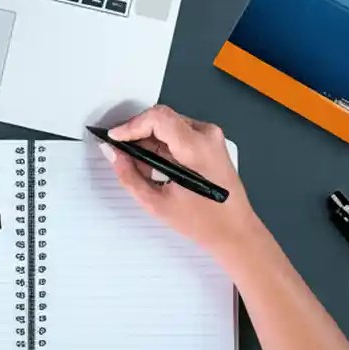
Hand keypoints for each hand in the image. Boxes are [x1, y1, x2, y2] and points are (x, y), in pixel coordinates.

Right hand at [104, 105, 260, 255]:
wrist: (236, 231)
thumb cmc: (202, 222)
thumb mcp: (157, 203)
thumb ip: (130, 176)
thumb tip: (113, 153)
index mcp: (197, 148)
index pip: (158, 118)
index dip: (131, 125)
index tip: (114, 138)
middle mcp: (207, 135)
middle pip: (162, 118)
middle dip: (137, 132)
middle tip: (120, 150)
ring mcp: (211, 136)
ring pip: (169, 124)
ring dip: (149, 139)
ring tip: (137, 162)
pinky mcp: (211, 142)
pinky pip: (179, 132)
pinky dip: (162, 143)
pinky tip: (153, 163)